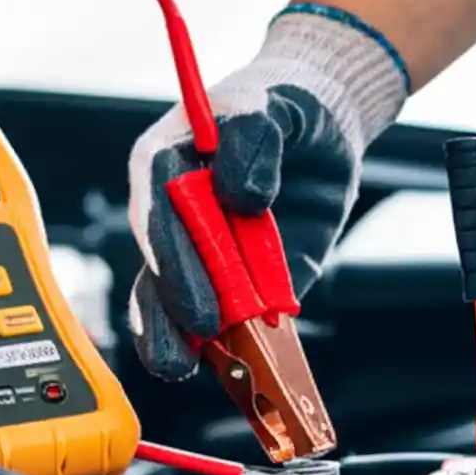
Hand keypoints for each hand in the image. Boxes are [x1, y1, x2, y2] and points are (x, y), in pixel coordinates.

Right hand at [127, 7, 406, 380]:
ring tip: (180, 367)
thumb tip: (242, 195)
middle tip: (202, 328)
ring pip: (165, 300)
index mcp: (166, 160)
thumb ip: (255, 137)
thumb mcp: (271, 104)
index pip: (155, 204)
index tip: (191, 274)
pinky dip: (215, 348)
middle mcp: (171, 213)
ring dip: (171, 336)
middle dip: (175, 298)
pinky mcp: (226, 282)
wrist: (319, 131)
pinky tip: (221, 370)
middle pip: (158, 261)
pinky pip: (209, 320)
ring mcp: (195, 253)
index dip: (169, 245)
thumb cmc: (283, 106)